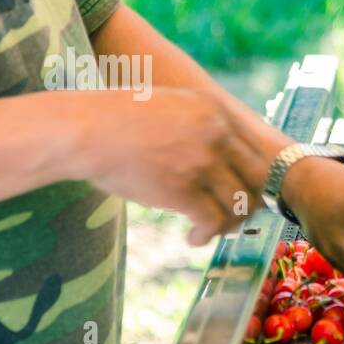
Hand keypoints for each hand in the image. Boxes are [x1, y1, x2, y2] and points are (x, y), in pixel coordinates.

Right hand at [66, 88, 268, 244]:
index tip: (244, 190)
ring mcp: (202, 162)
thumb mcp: (171, 105)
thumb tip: (219, 152)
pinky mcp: (184, 190)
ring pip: (239, 203)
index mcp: (215, 112)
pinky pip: (213, 221)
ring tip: (212, 230)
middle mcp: (216, 135)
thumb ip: (201, 123)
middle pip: (257, 178)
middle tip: (234, 214)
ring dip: (229, 223)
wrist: (85, 131)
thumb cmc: (118, 120)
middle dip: (250, 200)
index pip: (256, 150)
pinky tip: (193, 238)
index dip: (255, 176)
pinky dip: (207, 234)